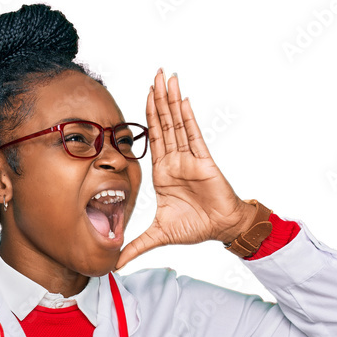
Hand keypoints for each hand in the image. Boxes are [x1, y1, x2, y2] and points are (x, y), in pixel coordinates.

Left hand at [114, 69, 258, 270]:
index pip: (152, 139)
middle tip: (154, 74)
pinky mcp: (203, 160)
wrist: (220, 230)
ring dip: (170, 100)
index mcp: (163, 172)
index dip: (147, 117)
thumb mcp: (158, 235)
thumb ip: (136, 245)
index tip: (141, 96)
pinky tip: (182, 97)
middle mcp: (175, 160)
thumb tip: (116, 263)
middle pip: (164, 123)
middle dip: (158, 99)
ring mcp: (189, 158)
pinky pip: (193, 134)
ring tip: (166, 76)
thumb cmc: (195, 227)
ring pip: (177, 123)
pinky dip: (187, 115)